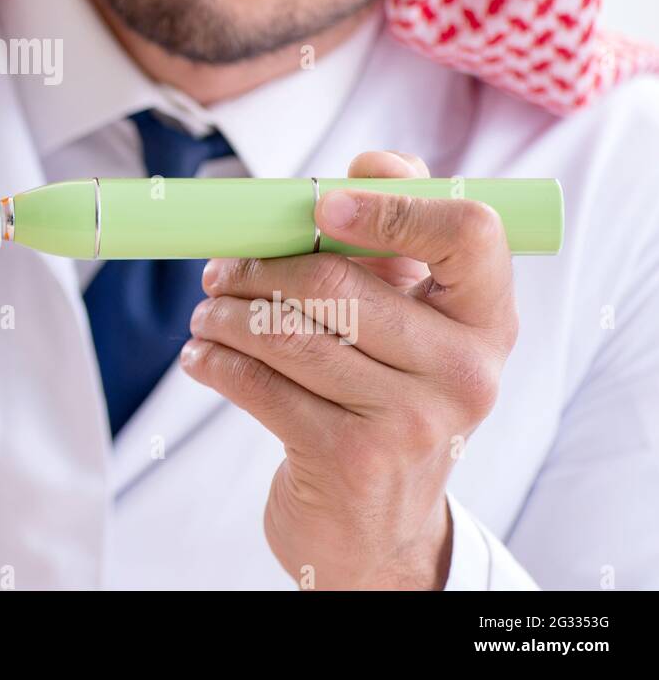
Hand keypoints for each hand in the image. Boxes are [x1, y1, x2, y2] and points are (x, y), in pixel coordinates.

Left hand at [180, 151, 516, 589]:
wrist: (378, 525)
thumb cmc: (385, 393)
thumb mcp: (409, 319)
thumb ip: (396, 233)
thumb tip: (366, 164)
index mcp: (486, 317)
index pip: (468, 233)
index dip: (390, 206)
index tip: (320, 208)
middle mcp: (466, 371)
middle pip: (336, 284)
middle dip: (256, 266)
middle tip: (220, 269)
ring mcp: (412, 421)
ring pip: (285, 333)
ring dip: (224, 313)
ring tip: (208, 312)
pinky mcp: (349, 461)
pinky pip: (257, 384)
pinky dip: (213, 359)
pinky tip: (202, 355)